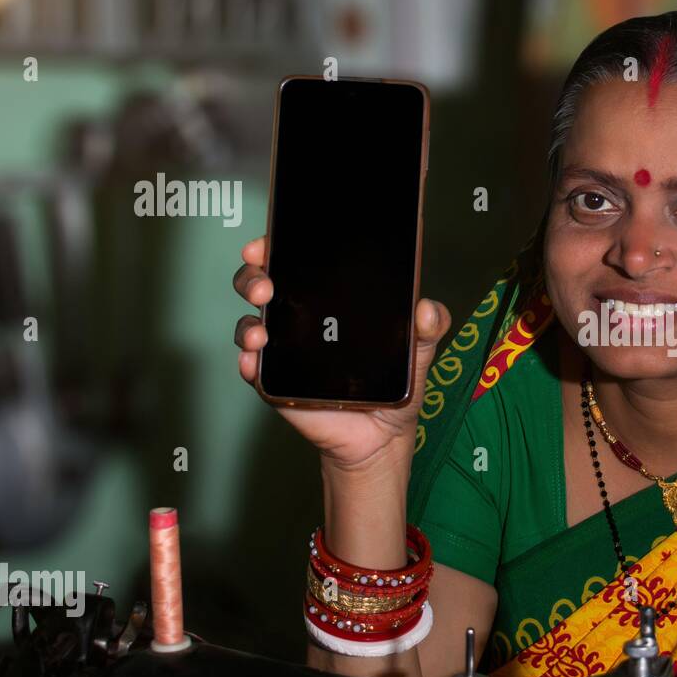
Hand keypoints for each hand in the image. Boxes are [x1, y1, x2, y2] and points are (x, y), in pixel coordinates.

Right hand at [232, 235, 451, 469]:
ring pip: (251, 323)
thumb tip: (427, 310)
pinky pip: (253, 368)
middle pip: (263, 284)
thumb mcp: (419, 349)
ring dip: (248, 324)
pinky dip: (248, 362)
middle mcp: (300, 318)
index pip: (296, 262)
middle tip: (265, 287)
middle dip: (253, 278)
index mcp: (330, 300)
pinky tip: (253, 362)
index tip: (268, 242)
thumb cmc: (395, 383)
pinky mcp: (277, 381)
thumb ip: (428, 326)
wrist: (383, 434)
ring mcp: (284, 349)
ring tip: (261, 334)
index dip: (276, 246)